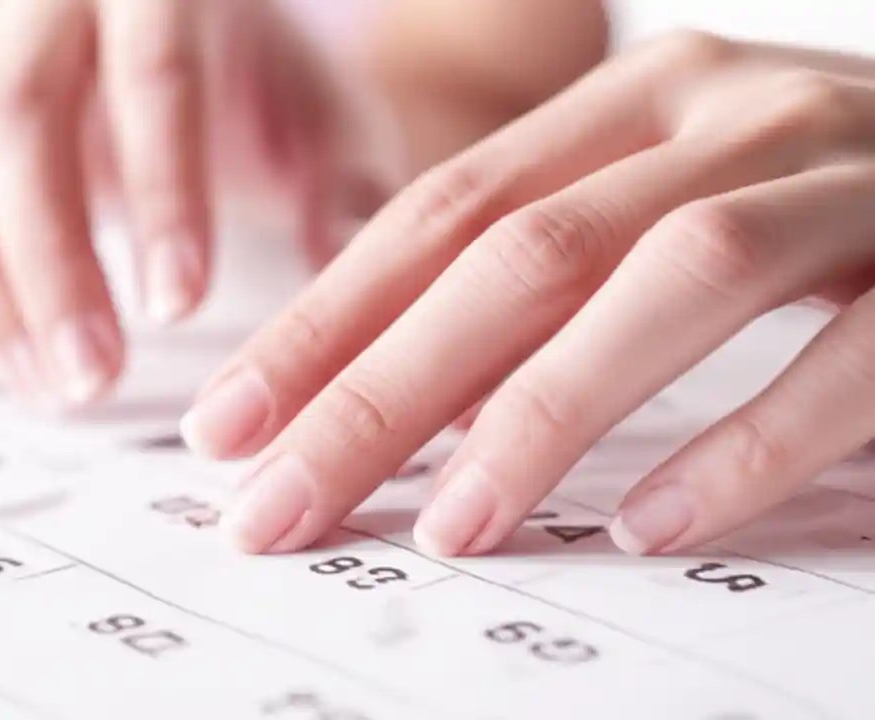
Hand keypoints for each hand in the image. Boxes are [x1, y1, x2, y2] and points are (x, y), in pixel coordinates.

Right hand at [0, 0, 394, 404]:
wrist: (191, 36)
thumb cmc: (263, 87)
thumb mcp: (323, 118)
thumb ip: (344, 187)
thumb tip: (346, 286)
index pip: (152, 76)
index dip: (161, 190)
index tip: (181, 302)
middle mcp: (45, 11)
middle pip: (19, 123)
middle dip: (51, 261)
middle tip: (93, 377)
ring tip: (49, 391)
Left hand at [181, 32, 874, 555]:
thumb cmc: (822, 214)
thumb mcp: (662, 214)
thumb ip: (547, 283)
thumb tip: (407, 403)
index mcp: (635, 105)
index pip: (440, 215)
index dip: (323, 325)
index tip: (227, 427)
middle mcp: (726, 118)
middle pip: (517, 253)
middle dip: (380, 391)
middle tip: (278, 506)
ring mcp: (844, 179)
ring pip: (663, 279)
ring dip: (540, 414)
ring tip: (447, 529)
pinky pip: (845, 357)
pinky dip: (743, 444)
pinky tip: (649, 526)